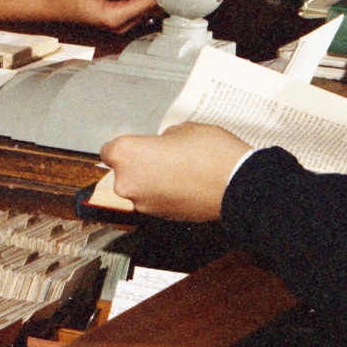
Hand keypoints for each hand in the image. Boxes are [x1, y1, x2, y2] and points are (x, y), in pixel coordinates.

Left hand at [96, 123, 252, 221]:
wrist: (237, 186)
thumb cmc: (210, 154)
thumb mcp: (182, 129)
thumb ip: (161, 139)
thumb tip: (161, 146)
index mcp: (127, 155)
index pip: (109, 151)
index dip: (125, 146)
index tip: (136, 144)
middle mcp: (128, 183)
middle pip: (123, 171)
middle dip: (139, 163)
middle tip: (163, 154)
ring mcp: (143, 203)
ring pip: (139, 187)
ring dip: (152, 179)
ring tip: (178, 168)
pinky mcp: (160, 216)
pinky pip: (154, 199)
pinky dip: (164, 193)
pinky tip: (183, 183)